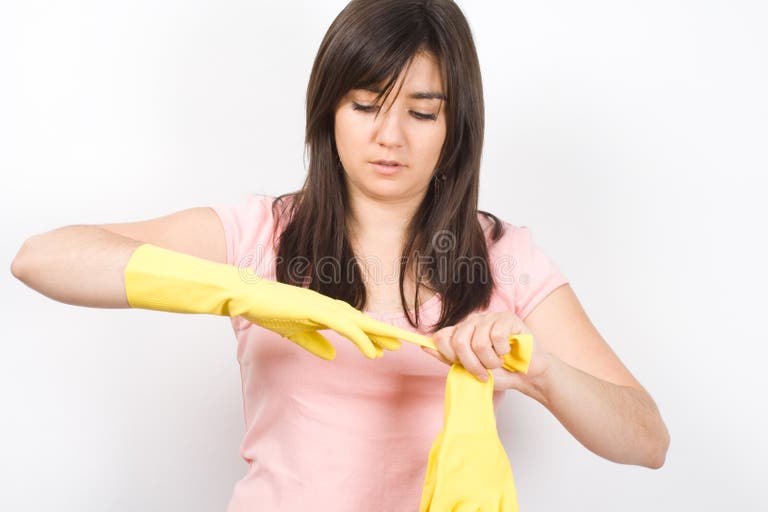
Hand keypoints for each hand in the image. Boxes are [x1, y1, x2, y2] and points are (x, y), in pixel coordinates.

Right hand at [239, 277, 405, 359]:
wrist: (249, 296)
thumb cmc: (269, 310)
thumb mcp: (295, 333)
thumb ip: (314, 343)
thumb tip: (333, 355)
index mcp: (325, 312)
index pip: (356, 324)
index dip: (374, 335)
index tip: (391, 346)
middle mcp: (329, 307)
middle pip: (364, 322)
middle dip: (385, 333)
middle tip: (408, 344)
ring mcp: (324, 307)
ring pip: (360, 323)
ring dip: (380, 335)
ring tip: (398, 346)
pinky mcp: (316, 310)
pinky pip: (345, 327)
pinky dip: (361, 338)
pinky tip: (372, 350)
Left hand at [420, 311, 548, 390]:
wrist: (526, 376)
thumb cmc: (500, 372)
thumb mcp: (469, 369)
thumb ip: (447, 357)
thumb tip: (423, 345)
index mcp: (461, 331)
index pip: (441, 337)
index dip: (450, 356)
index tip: (464, 367)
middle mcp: (473, 322)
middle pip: (458, 341)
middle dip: (472, 364)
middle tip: (484, 373)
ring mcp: (490, 318)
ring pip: (479, 342)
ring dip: (491, 361)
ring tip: (498, 362)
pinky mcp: (508, 318)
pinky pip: (497, 336)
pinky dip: (503, 351)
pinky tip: (508, 351)